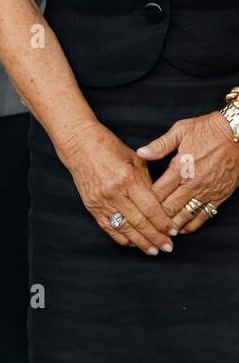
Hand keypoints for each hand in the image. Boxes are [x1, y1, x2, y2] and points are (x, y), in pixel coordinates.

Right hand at [55, 121, 175, 253]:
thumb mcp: (136, 160)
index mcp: (128, 179)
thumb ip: (149, 183)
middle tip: (168, 247)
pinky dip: (121, 237)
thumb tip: (162, 205)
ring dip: (140, 242)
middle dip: (156, 238)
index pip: (151, 208)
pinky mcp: (91, 205)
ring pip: (124, 229)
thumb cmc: (110, 148)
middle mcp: (114, 192)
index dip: (164, 223)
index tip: (173, 232)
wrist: (79, 144)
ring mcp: (100, 200)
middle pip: (139, 222)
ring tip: (153, 250)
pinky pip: (108, 227)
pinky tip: (132, 243)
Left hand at [138, 113, 238, 232]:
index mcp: (180, 167)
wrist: (238, 134)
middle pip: (169, 207)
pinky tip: (183, 229)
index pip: (158, 191)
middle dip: (155, 218)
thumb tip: (140, 153)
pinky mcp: (220, 196)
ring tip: (159, 232)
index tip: (134, 209)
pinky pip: (205, 215)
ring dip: (172, 225)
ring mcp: (208, 191)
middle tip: (143, 226)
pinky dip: (193, 224)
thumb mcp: (180, 131)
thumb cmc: (207, 130)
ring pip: (186, 214)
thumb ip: (159, 145)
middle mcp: (193, 183)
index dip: (145, 202)